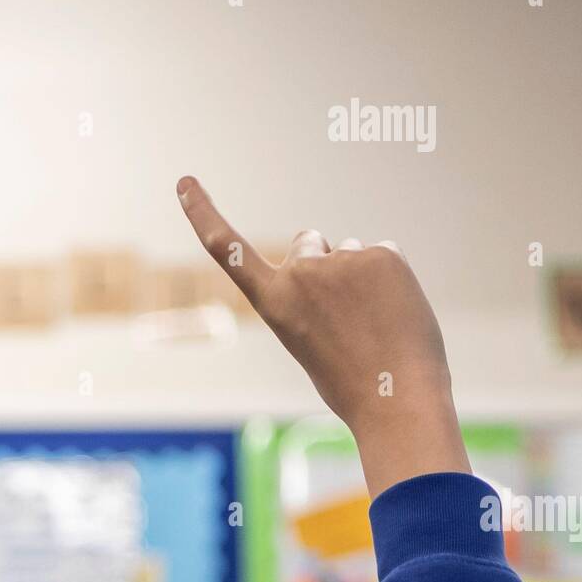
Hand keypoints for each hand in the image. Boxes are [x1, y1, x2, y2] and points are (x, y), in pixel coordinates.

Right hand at [177, 176, 470, 498]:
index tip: (185, 183)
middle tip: (345, 313)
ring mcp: (342, 260)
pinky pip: (384, 253)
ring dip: (361, 277)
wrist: (396, 399)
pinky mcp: (382, 253)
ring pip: (350, 252)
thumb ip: (313, 297)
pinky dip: (391, 278)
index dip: (204, 215)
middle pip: (310, 244)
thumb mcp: (312, 342)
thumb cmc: (351, 383)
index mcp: (274, 303)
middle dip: (324, 263)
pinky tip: (395, 312)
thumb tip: (345, 255)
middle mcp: (301, 274)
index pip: (229, 252)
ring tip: (374, 323)